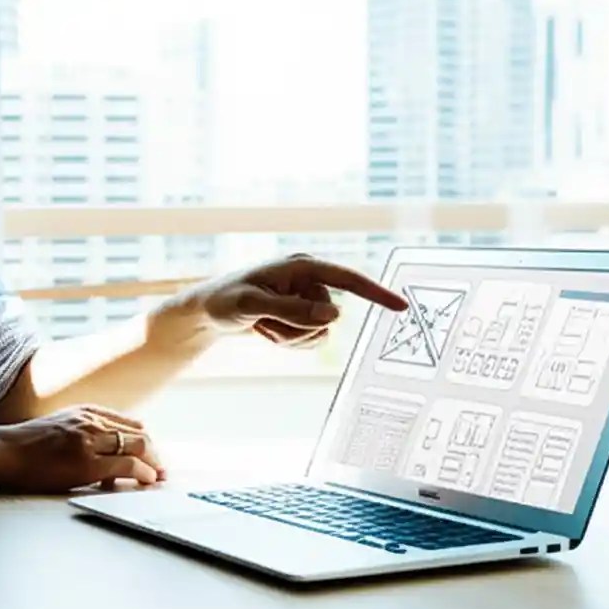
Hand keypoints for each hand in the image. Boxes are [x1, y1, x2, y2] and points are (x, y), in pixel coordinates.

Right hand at [0, 405, 163, 492]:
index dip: (145, 441)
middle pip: (138, 435)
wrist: (3, 451)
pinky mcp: (86, 463)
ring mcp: (90, 441)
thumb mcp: (60, 425)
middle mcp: (91, 421)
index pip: (129, 424)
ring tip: (158, 478)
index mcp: (86, 411)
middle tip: (162, 470)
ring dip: (153, 464)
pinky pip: (126, 466)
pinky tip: (147, 481)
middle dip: (154, 454)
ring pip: (137, 447)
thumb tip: (108, 450)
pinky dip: (142, 473)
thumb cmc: (26, 445)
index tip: (152, 455)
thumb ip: (84, 431)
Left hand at [190, 253, 407, 346]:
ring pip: (320, 332)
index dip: (376, 293)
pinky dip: (289, 342)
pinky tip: (267, 330)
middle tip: (262, 321)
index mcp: (303, 266)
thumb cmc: (226, 299)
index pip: (348, 279)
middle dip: (295, 328)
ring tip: (262, 324)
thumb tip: (335, 315)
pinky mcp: (301, 315)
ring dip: (290, 337)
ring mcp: (306, 299)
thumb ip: (294, 310)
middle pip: (327, 317)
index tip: (401, 307)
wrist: (208, 311)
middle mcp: (310, 280)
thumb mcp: (254, 305)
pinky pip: (311, 340)